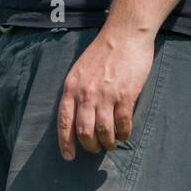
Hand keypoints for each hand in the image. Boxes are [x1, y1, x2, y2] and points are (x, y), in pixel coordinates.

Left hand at [57, 27, 154, 159]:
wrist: (124, 34)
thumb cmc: (101, 52)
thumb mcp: (78, 71)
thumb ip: (75, 93)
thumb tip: (75, 117)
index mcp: (71, 89)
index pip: (64, 123)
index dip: (65, 143)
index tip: (69, 156)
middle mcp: (86, 95)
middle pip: (84, 131)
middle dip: (89, 145)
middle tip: (94, 149)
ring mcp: (107, 95)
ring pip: (104, 130)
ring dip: (107, 142)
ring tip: (110, 145)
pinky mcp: (126, 94)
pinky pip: (123, 122)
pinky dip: (123, 133)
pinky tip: (124, 135)